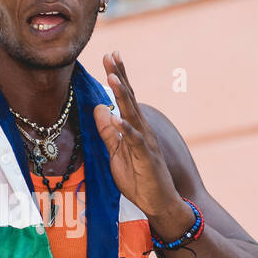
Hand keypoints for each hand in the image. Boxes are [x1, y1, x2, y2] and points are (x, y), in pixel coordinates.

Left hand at [93, 50, 190, 226]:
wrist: (158, 203)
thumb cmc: (139, 179)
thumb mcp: (116, 152)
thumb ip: (108, 132)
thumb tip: (99, 108)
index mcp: (135, 127)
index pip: (125, 98)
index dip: (118, 76)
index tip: (110, 55)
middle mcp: (142, 130)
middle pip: (130, 98)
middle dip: (120, 76)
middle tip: (110, 55)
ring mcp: (145, 143)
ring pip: (133, 114)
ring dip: (123, 95)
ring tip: (112, 77)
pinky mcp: (146, 158)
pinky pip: (135, 141)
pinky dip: (126, 129)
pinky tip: (118, 117)